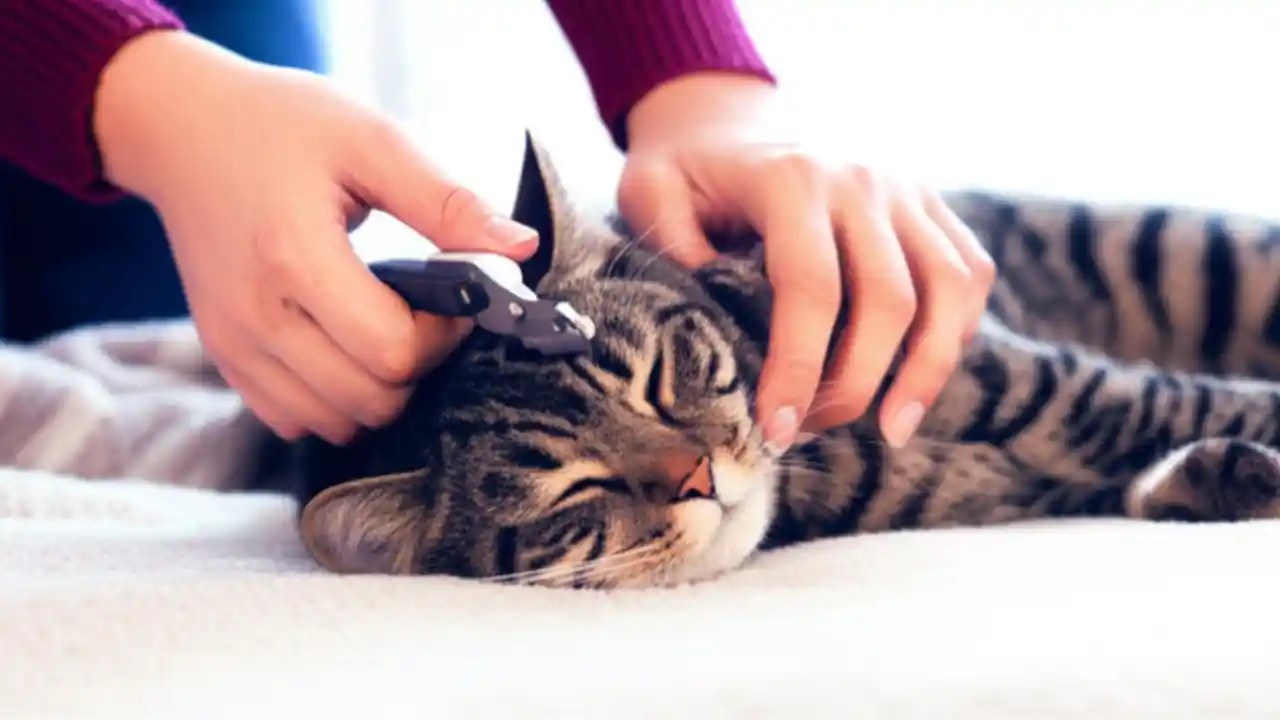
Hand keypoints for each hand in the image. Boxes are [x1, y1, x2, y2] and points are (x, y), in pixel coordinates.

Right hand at [93, 31, 537, 443]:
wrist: (180, 129)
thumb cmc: (281, 125)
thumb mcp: (371, 141)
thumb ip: (447, 201)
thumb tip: (520, 250)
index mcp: (294, 258)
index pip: (394, 352)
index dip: (444, 334)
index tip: (454, 294)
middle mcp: (256, 317)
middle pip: (371, 400)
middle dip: (419, 365)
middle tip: (426, 312)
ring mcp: (233, 344)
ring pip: (334, 424)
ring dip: (379, 391)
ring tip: (387, 328)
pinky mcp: (224, 356)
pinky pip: (292, 420)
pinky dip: (333, 401)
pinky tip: (346, 348)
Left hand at [619, 73, 994, 451]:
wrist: (726, 118)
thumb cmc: (685, 171)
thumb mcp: (649, 195)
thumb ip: (675, 256)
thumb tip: (720, 336)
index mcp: (791, 178)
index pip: (811, 289)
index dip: (798, 369)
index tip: (776, 429)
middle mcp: (861, 179)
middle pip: (889, 299)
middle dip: (855, 384)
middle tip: (811, 432)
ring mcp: (905, 188)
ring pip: (950, 289)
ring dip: (927, 372)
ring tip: (892, 431)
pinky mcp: (930, 203)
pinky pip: (968, 272)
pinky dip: (957, 332)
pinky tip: (919, 380)